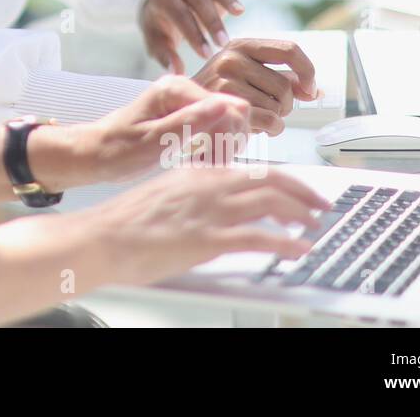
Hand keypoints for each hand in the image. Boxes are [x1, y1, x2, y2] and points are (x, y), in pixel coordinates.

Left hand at [78, 76, 251, 183]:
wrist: (96, 154)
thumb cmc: (117, 150)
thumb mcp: (152, 141)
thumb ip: (189, 123)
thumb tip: (226, 106)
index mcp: (177, 89)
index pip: (229, 107)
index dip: (226, 138)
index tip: (208, 163)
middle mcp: (186, 90)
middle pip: (235, 113)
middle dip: (226, 143)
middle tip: (203, 167)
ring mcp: (188, 103)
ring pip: (230, 123)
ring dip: (221, 148)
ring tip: (197, 165)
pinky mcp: (189, 117)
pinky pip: (218, 130)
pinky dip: (214, 149)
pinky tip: (196, 162)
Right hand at [86, 167, 329, 286]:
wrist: (100, 237)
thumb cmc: (124, 224)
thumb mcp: (164, 197)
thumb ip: (191, 197)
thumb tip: (210, 208)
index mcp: (196, 174)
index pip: (250, 170)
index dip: (281, 179)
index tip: (298, 189)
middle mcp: (207, 186)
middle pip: (269, 180)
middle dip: (302, 192)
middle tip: (320, 204)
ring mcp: (208, 211)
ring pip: (270, 202)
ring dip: (300, 213)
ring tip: (315, 225)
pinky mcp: (207, 239)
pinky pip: (258, 238)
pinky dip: (285, 243)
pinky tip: (299, 249)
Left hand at [140, 0, 262, 72]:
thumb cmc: (157, 25)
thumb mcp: (154, 40)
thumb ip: (164, 55)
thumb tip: (176, 72)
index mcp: (163, 0)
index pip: (180, 16)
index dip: (193, 34)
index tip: (205, 54)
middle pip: (198, 0)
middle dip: (211, 21)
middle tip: (223, 43)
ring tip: (239, 13)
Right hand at [191, 38, 317, 135]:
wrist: (183, 113)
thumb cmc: (220, 96)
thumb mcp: (247, 77)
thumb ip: (281, 79)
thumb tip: (315, 91)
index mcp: (241, 45)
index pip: (289, 50)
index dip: (307, 71)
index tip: (310, 90)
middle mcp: (232, 57)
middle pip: (286, 85)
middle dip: (286, 104)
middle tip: (270, 109)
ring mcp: (226, 80)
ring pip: (279, 105)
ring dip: (275, 118)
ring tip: (255, 117)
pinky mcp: (227, 105)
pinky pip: (271, 121)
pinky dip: (272, 129)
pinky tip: (257, 128)